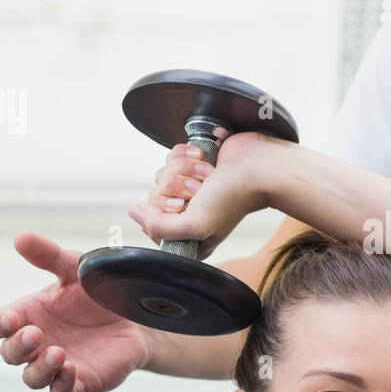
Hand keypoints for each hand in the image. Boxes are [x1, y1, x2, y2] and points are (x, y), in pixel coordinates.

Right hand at [0, 234, 151, 391]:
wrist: (137, 315)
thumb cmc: (98, 292)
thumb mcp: (75, 269)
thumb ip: (49, 256)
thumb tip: (20, 237)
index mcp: (30, 315)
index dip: (0, 324)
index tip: (12, 318)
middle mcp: (38, 344)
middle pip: (10, 354)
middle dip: (18, 346)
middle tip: (35, 334)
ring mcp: (57, 365)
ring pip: (33, 377)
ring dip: (39, 368)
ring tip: (57, 353)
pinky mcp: (79, 382)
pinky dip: (61, 385)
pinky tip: (69, 371)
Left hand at [127, 131, 270, 259]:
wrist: (255, 165)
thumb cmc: (233, 198)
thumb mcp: (195, 225)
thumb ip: (159, 227)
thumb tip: (135, 212)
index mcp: (189, 237)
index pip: (152, 225)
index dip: (162, 212)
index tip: (183, 207)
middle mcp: (188, 214)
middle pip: (155, 197)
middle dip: (177, 187)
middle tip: (200, 189)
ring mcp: (189, 188)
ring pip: (162, 174)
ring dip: (185, 170)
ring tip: (208, 174)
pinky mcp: (191, 165)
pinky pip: (171, 156)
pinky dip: (186, 155)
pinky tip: (205, 159)